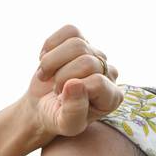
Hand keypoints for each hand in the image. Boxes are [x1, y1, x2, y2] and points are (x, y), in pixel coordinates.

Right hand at [22, 23, 124, 139]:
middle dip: (61, 77)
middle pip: (86, 61)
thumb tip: (75, 84)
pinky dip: (51, 45)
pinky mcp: (82, 41)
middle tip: (55, 90)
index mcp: (112, 97)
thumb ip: (74, 112)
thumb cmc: (58, 118)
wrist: (43, 106)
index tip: (62, 100)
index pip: (97, 82)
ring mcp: (96, 55)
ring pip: (77, 43)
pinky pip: (70, 30)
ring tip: (48, 76)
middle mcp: (109, 73)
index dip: (72, 89)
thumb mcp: (66, 125)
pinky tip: (46, 59)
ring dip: (52, 61)